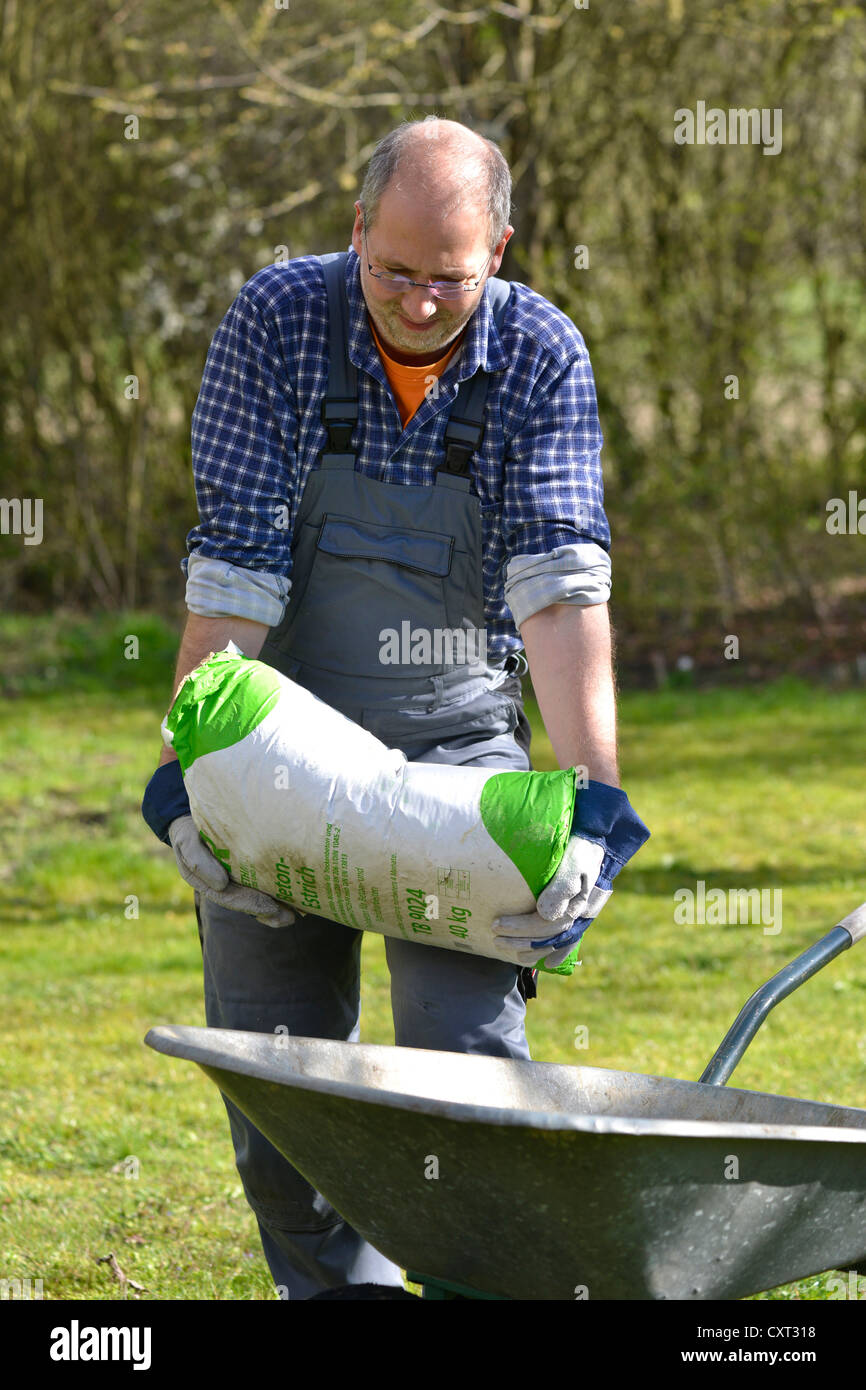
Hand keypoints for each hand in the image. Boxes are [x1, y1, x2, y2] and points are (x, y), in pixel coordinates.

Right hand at [168, 816, 295, 928]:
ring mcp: (236, 878)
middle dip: (269, 911)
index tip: (270, 908)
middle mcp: (224, 885)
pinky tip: (296, 896)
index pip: (231, 898)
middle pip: (248, 903)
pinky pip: (263, 882)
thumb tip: (221, 884)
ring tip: (297, 913)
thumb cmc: (188, 829)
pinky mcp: (247, 868)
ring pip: (258, 896)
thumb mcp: (187, 842)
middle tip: (290, 917)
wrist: (190, 816)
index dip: (250, 904)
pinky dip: (278, 890)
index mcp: (209, 884)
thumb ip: (198, 861)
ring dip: (277, 906)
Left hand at [492, 837, 604, 965]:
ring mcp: (578, 917)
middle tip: (495, 939)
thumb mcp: (571, 864)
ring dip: (532, 949)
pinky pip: (567, 939)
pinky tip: (548, 962)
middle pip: (546, 935)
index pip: (543, 924)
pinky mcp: (575, 913)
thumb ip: (561, 888)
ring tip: (510, 951)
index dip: (519, 928)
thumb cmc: (580, 851)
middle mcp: (577, 916)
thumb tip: (544, 914)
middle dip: (519, 940)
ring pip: (554, 941)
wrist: (595, 843)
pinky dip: (558, 953)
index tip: (497, 924)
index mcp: (574, 905)